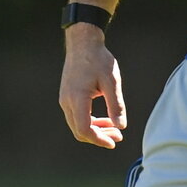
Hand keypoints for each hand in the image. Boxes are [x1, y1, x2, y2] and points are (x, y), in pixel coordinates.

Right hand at [59, 24, 126, 148]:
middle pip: (79, 130)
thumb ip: (116, 104)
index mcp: (77, 98)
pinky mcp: (67, 96)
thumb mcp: (111, 81)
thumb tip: (121, 125)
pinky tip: (105, 119)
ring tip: (115, 130)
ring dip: (95, 130)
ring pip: (77, 124)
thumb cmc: (99, 59)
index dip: (98, 139)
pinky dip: (90, 121)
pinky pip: (77, 116)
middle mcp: (67, 101)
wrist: (83, 43)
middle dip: (99, 137)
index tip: (113, 142)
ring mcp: (65, 99)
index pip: (84, 129)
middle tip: (118, 137)